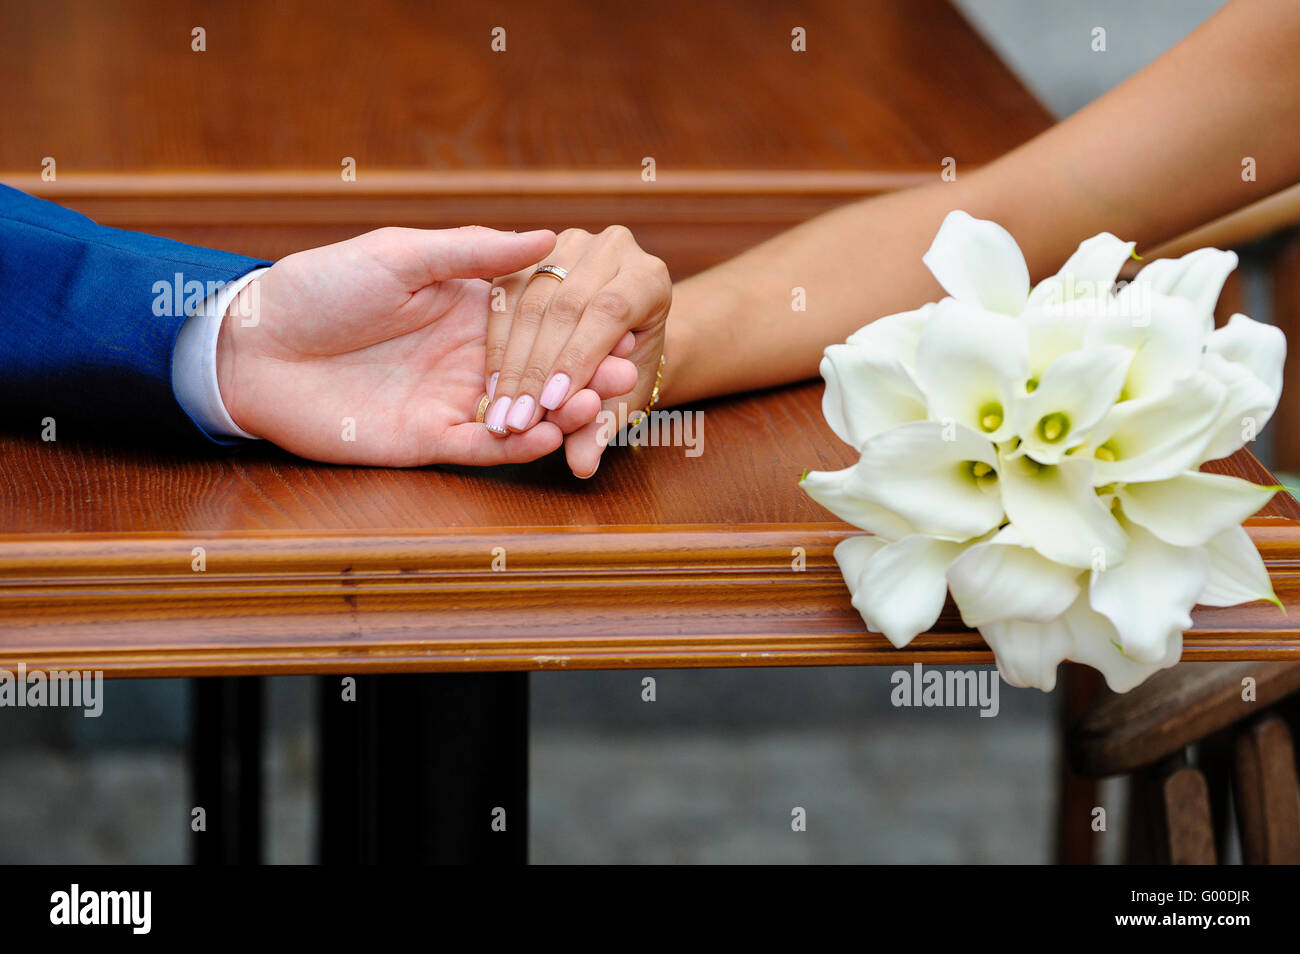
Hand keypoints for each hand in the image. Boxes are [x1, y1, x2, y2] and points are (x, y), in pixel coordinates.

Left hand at [215, 226, 637, 466]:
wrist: (253, 347)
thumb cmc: (319, 287)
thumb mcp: (398, 255)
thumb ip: (472, 252)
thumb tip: (548, 236)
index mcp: (468, 305)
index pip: (538, 318)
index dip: (577, 325)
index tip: (620, 326)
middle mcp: (468, 355)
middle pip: (539, 370)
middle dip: (582, 374)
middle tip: (622, 375)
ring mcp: (451, 399)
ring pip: (521, 411)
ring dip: (560, 413)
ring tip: (595, 409)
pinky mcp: (428, 440)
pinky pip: (483, 446)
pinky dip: (517, 445)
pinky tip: (546, 434)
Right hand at [485, 225, 670, 476]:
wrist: (625, 335)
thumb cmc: (627, 372)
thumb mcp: (622, 400)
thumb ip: (601, 427)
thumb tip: (582, 466)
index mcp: (650, 277)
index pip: (609, 311)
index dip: (577, 358)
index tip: (550, 405)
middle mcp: (616, 248)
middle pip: (566, 304)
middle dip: (537, 366)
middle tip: (515, 418)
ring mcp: (575, 242)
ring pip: (531, 296)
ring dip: (511, 356)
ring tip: (499, 408)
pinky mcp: (537, 248)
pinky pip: (505, 291)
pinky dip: (495, 337)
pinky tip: (488, 380)